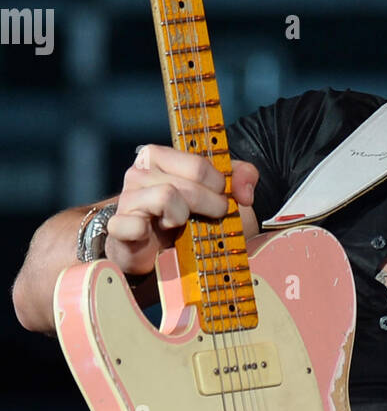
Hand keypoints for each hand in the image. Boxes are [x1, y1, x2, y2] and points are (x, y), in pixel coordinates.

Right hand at [104, 144, 258, 276]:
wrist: (160, 253)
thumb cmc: (192, 217)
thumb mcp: (223, 193)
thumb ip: (242, 177)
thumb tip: (244, 191)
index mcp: (160, 157)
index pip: (197, 164)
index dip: (218, 184)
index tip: (223, 197)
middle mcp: (139, 172)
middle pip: (185, 185)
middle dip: (209, 204)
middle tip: (215, 216)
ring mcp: (126, 198)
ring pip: (165, 197)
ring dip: (182, 218)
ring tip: (180, 225)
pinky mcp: (118, 226)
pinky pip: (133, 224)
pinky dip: (148, 233)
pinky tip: (152, 235)